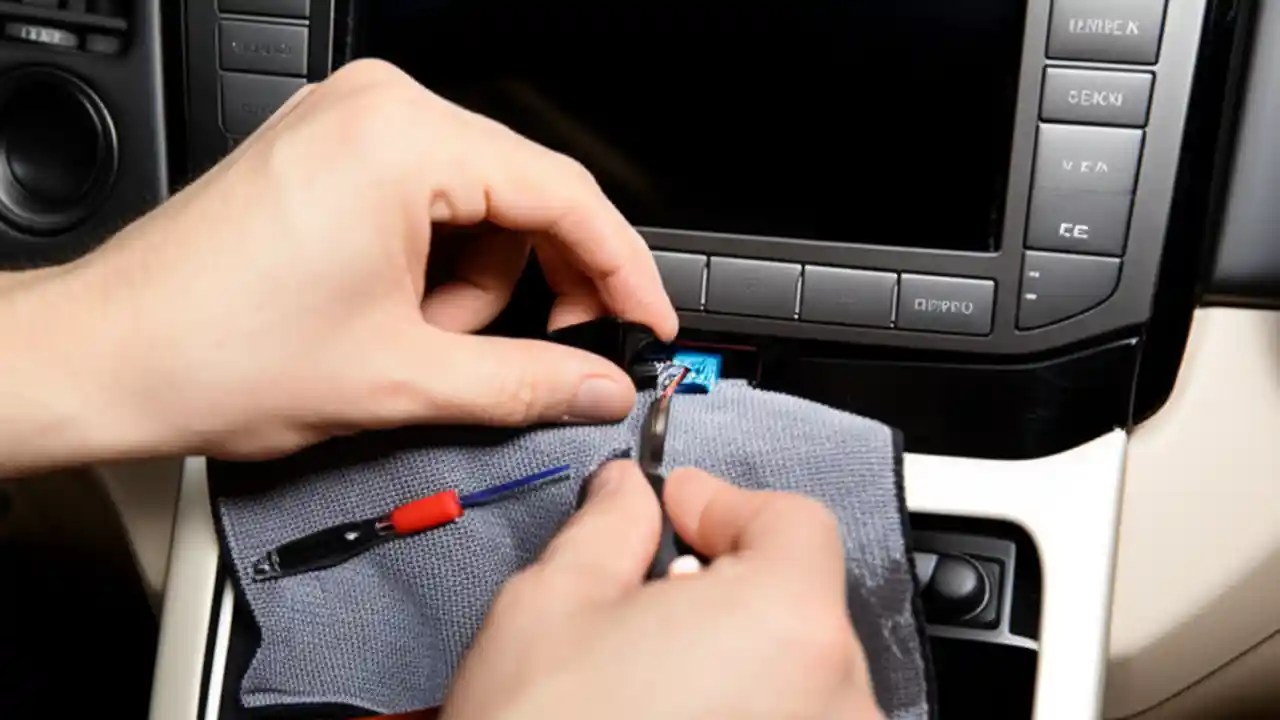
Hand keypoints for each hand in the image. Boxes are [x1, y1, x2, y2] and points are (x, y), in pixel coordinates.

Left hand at [0, 60, 675, 474]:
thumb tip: (600, 384)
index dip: (620, 270)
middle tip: (526, 357)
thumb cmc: (214, 352)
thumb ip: (527, 382)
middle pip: (521, 196)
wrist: (105, 358)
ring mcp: (348, 124)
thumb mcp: (402, 380)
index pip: (563, 193)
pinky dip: (435, 266)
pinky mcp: (329, 151)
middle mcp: (377, 110)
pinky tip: (398, 316)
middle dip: (527, 288)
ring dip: (472, 286)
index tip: (646, 324)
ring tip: (416, 343)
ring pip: (477, 205)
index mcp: (403, 140)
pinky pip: (428, 201)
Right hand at [442, 462, 883, 719]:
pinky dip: (749, 713)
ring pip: (798, 677)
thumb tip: (629, 494)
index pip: (796, 522)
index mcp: (786, 624)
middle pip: (801, 602)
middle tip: (650, 593)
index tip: (678, 512)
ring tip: (654, 678)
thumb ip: (610, 526)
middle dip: (728, 584)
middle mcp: (836, 701)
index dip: (726, 505)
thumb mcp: (552, 605)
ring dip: (739, 659)